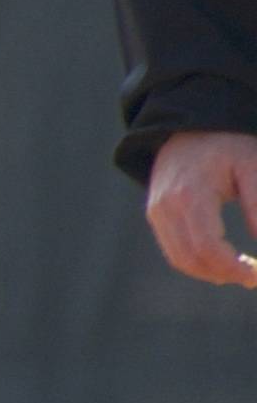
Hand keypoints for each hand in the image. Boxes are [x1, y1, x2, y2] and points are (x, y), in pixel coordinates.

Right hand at [148, 131, 256, 287]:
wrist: (190, 126)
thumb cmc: (228, 144)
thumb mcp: (253, 166)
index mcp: (190, 194)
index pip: (207, 247)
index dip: (232, 268)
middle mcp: (166, 206)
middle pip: (191, 258)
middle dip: (224, 274)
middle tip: (254, 276)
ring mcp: (157, 211)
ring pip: (180, 259)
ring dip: (210, 272)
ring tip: (240, 271)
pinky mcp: (156, 214)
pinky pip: (174, 250)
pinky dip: (196, 262)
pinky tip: (221, 261)